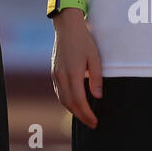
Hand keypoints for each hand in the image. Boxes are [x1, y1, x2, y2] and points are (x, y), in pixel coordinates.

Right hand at [51, 10, 102, 127]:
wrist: (67, 26)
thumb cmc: (83, 40)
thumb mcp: (95, 58)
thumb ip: (96, 78)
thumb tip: (97, 96)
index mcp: (73, 73)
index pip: (80, 101)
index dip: (87, 114)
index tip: (95, 122)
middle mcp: (62, 76)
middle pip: (69, 103)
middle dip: (81, 116)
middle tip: (91, 123)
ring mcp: (56, 74)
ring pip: (62, 99)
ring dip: (72, 110)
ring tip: (84, 116)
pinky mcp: (54, 71)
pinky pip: (58, 91)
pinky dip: (66, 101)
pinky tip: (73, 102)